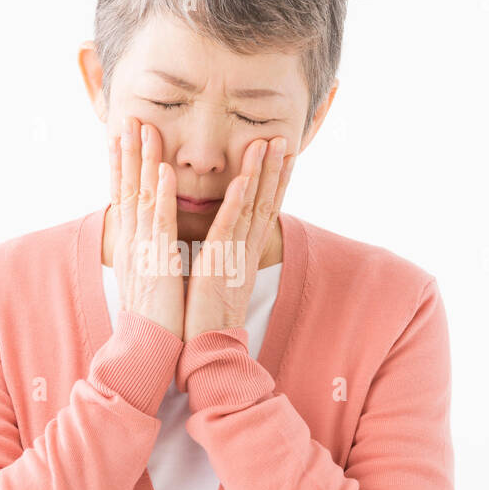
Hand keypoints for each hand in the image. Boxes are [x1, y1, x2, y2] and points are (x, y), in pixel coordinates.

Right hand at [109, 115, 183, 337]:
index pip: (125, 196)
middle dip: (127, 151)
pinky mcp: (160, 263)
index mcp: (134, 245)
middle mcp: (134, 242)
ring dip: (144, 160)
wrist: (149, 350)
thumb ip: (150, 253)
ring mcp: (145, 251)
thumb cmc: (156, 318)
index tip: (120, 136)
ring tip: (144, 128)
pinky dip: (162, 195)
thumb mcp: (150, 277)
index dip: (122, 165)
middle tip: (126, 118)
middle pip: (128, 188)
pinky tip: (164, 170)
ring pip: (143, 196)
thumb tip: (151, 238)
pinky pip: (161, 223)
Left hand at [183, 136, 294, 341]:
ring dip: (260, 173)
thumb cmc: (205, 318)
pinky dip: (236, 201)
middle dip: (274, 169)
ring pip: (251, 207)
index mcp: (243, 254)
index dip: (272, 182)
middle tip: (283, 139)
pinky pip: (229, 227)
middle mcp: (245, 251)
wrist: (206, 350)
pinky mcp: (219, 263)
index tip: (280, 157)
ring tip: (267, 143)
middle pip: (265, 202)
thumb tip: (218, 245)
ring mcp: (235, 256)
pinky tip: (243, 179)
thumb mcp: (218, 280)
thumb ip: (221, 257)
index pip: (261, 210)